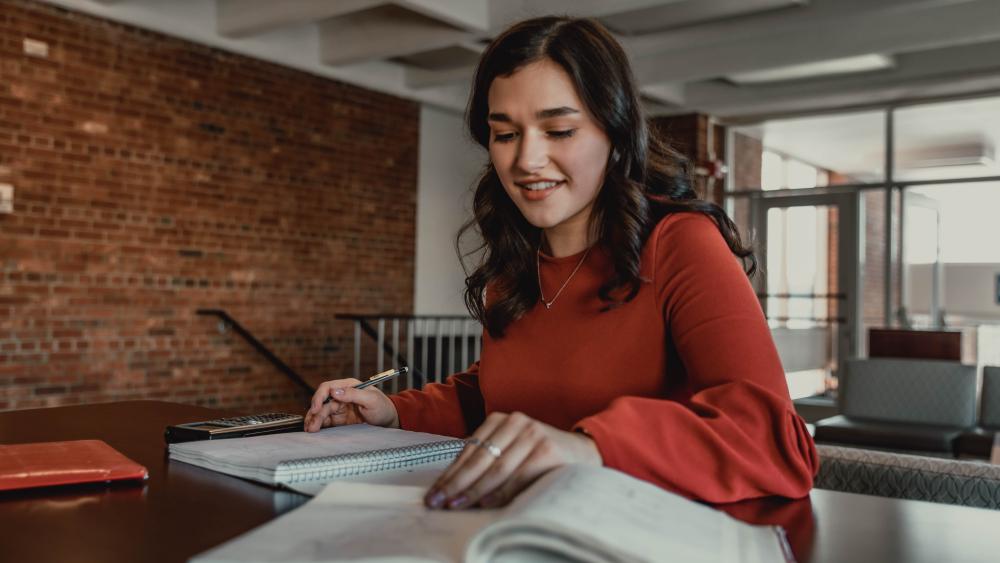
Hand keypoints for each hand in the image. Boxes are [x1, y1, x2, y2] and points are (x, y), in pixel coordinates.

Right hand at [303, 378, 399, 431]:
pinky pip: (326, 421)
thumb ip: (353, 394)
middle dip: (315, 414)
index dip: (319, 397)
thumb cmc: (383, 407)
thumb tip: (335, 391)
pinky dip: (318, 425)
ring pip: (321, 412)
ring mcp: (339, 408)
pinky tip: (313, 430)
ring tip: (310, 430)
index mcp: (348, 386)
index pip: (327, 388)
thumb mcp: (371, 399)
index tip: (316, 408)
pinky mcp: (339, 419)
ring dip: (314, 420)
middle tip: (312, 426)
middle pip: (322, 402)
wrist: (388, 420)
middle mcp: (341, 396)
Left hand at [424, 411, 601, 509]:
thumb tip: (453, 486)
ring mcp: (533, 435)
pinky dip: (501, 491)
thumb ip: (488, 459)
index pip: (469, 449)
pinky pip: (518, 476)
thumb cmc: (541, 454)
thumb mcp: (512, 448)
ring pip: (496, 469)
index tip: (434, 492)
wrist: (583, 450)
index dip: (450, 473)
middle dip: (455, 483)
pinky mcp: (547, 451)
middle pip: (479, 459)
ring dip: (474, 490)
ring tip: (456, 505)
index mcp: (502, 419)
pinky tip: (486, 502)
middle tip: (437, 502)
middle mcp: (516, 422)